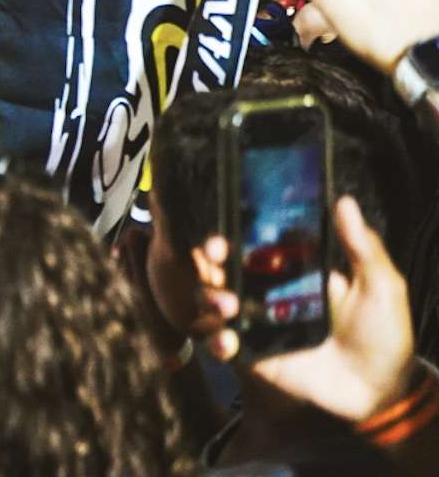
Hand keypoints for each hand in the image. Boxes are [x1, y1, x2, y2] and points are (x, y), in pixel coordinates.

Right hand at [195, 198, 416, 423]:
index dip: (231, 236)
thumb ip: (361, 247)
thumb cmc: (383, 335)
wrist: (379, 389)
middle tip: (215, 259)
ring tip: (226, 306)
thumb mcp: (380, 287)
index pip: (252, 247)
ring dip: (209, 299)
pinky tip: (229, 342)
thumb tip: (344, 202)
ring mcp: (256, 326)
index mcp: (293, 273)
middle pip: (222, 271)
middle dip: (210, 262)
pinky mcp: (251, 356)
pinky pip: (220, 345)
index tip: (224, 233)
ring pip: (212, 305)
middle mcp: (267, 295)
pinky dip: (216, 342)